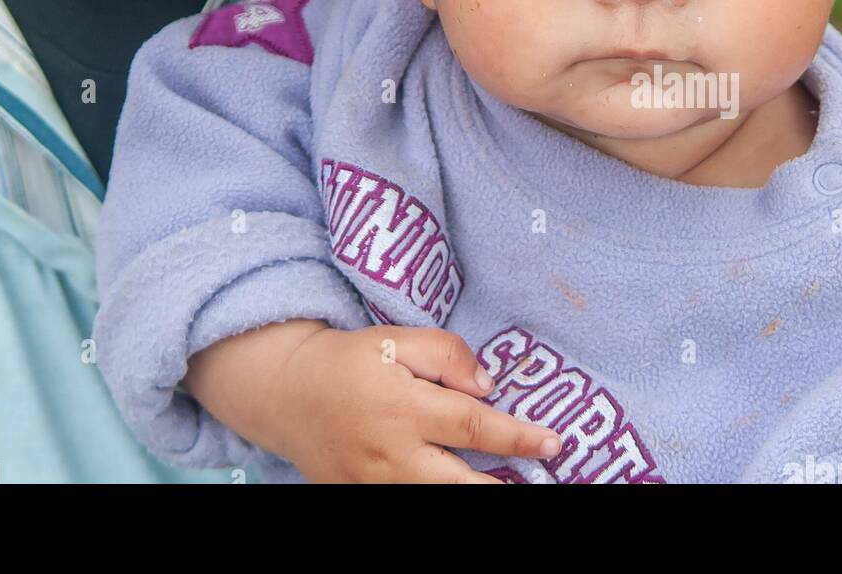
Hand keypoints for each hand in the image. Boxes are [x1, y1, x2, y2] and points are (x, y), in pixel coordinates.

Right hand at [272, 324, 560, 483]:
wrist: (286, 393)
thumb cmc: (348, 361)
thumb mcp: (395, 340)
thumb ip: (445, 354)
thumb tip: (487, 388)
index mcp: (404, 409)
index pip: (474, 427)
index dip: (518, 438)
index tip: (554, 443)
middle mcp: (392, 456)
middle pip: (462, 487)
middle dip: (504, 491)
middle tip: (540, 483)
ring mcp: (375, 486)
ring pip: (436, 500)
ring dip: (473, 492)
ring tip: (506, 485)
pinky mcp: (360, 499)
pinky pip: (406, 500)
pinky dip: (434, 494)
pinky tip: (458, 483)